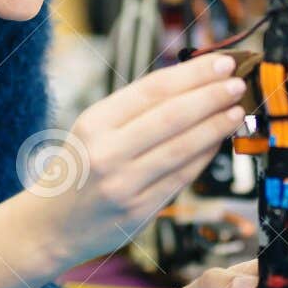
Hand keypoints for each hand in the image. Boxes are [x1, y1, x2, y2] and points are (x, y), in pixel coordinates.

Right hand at [30, 55, 247, 263]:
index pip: (153, 90)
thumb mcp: (92, 130)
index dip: (193, 74)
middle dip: (211, 96)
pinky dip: (204, 156)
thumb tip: (191, 84)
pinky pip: (181, 177)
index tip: (221, 62)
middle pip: (172, 116)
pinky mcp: (140, 211)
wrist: (50, 226)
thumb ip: (135, 110)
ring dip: (215, 126)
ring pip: (182, 148)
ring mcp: (124, 185)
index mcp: (94, 123)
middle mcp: (107, 153)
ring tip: (237, 110)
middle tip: (237, 82)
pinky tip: (219, 141)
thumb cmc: (78, 169)